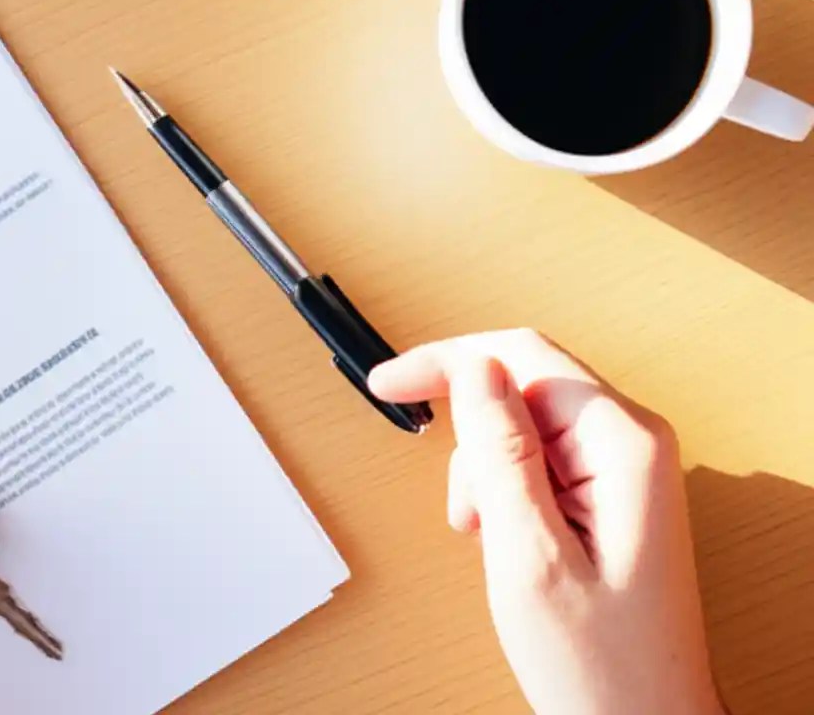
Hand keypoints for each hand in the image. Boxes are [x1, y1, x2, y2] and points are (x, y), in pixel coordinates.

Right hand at [370, 329, 723, 714]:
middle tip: (458, 505)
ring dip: (484, 473)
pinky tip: (504, 539)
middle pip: (523, 386)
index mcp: (622, 444)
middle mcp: (630, 443)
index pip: (523, 356)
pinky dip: (504, 493)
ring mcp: (623, 469)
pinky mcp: (610, 495)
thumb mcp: (528, 554)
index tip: (389, 384)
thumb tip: (475, 370)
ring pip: (523, 427)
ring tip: (487, 538)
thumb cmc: (600, 664)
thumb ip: (501, 453)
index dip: (448, 362)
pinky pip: (539, 462)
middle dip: (471, 436)